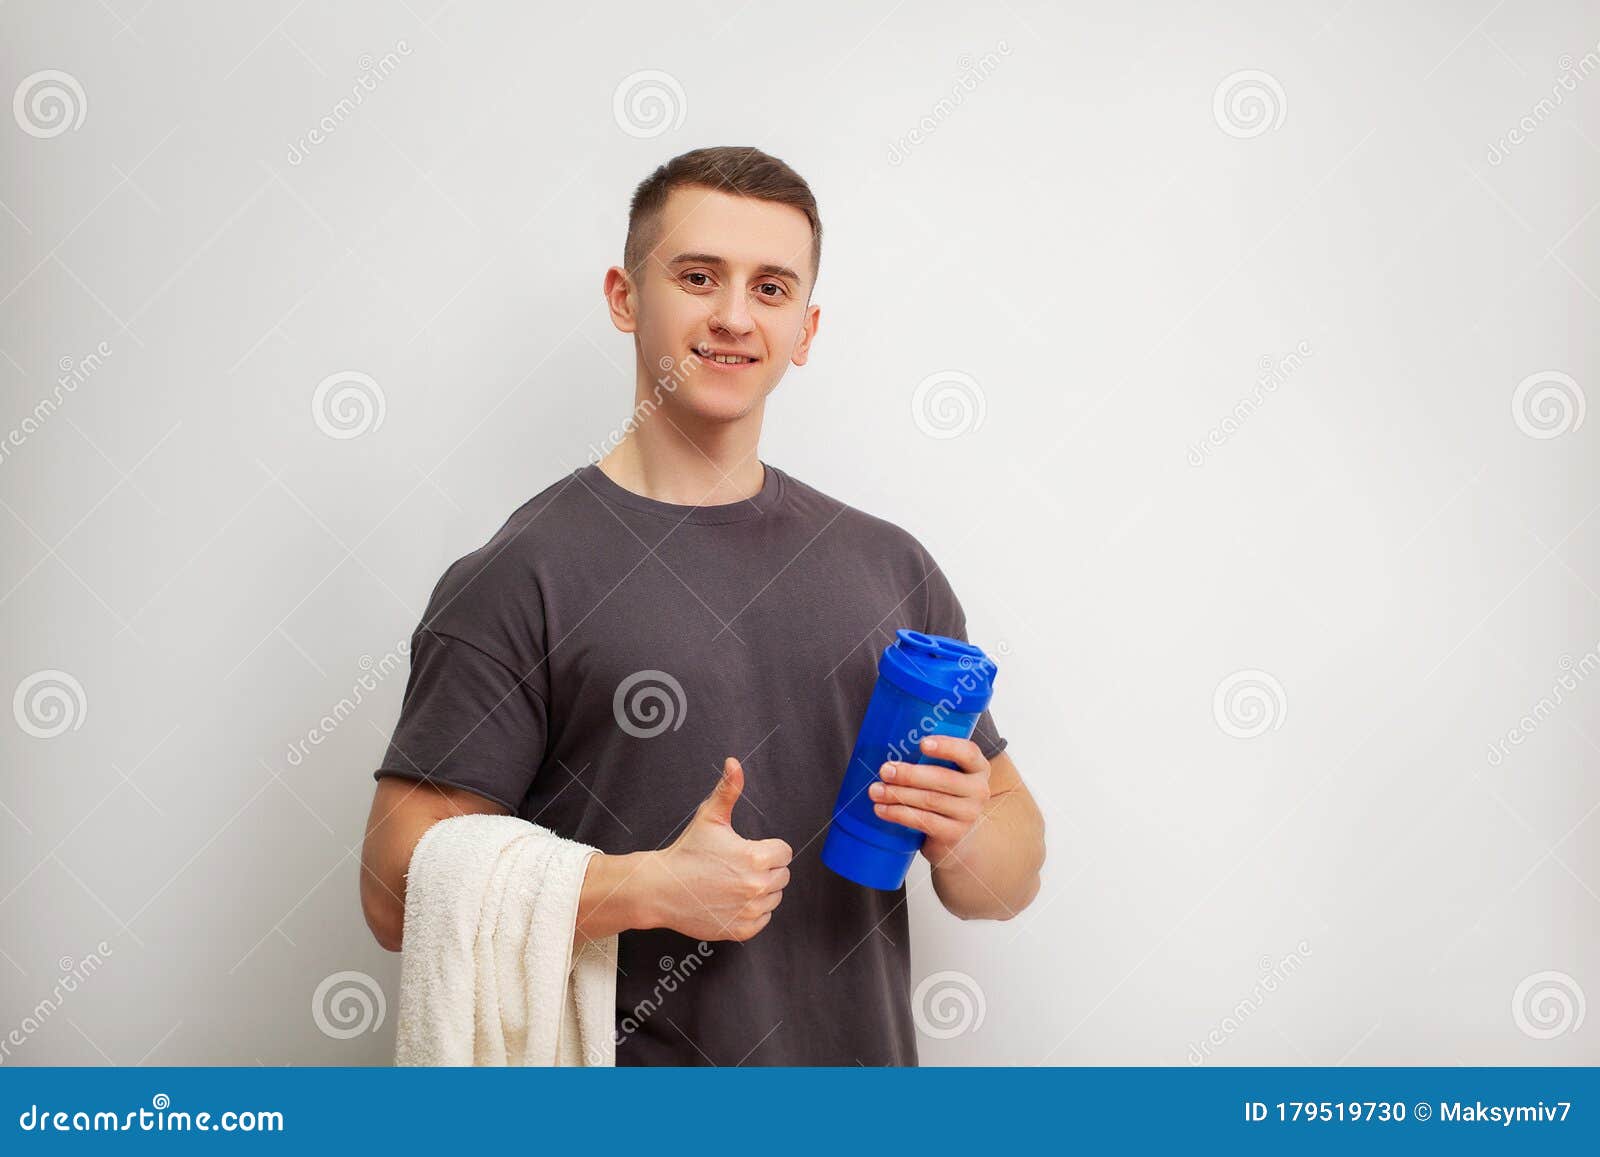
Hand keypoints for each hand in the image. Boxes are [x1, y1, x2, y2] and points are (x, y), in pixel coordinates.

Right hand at [646, 757, 791, 941]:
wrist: (661, 888)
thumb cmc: (686, 852)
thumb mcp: (709, 817)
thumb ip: (728, 789)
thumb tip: (734, 762)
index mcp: (756, 857)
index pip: (785, 852)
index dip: (767, 848)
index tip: (746, 850)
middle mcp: (757, 886)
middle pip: (783, 875)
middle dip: (765, 869)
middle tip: (737, 866)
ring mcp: (750, 911)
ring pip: (774, 898)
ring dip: (760, 891)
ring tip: (732, 883)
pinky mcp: (742, 929)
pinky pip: (763, 919)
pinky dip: (751, 912)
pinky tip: (730, 901)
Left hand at [869, 736, 991, 865]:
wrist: (955, 833)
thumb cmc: (943, 793)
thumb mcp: (945, 772)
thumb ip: (928, 759)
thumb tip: (888, 746)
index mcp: (977, 767)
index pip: (968, 753)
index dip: (946, 747)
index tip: (922, 743)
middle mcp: (978, 790)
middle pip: (943, 778)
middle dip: (910, 774)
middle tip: (885, 770)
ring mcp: (968, 814)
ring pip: (930, 800)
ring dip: (898, 794)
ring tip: (875, 790)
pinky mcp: (954, 833)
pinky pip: (924, 821)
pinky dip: (899, 814)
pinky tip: (882, 809)